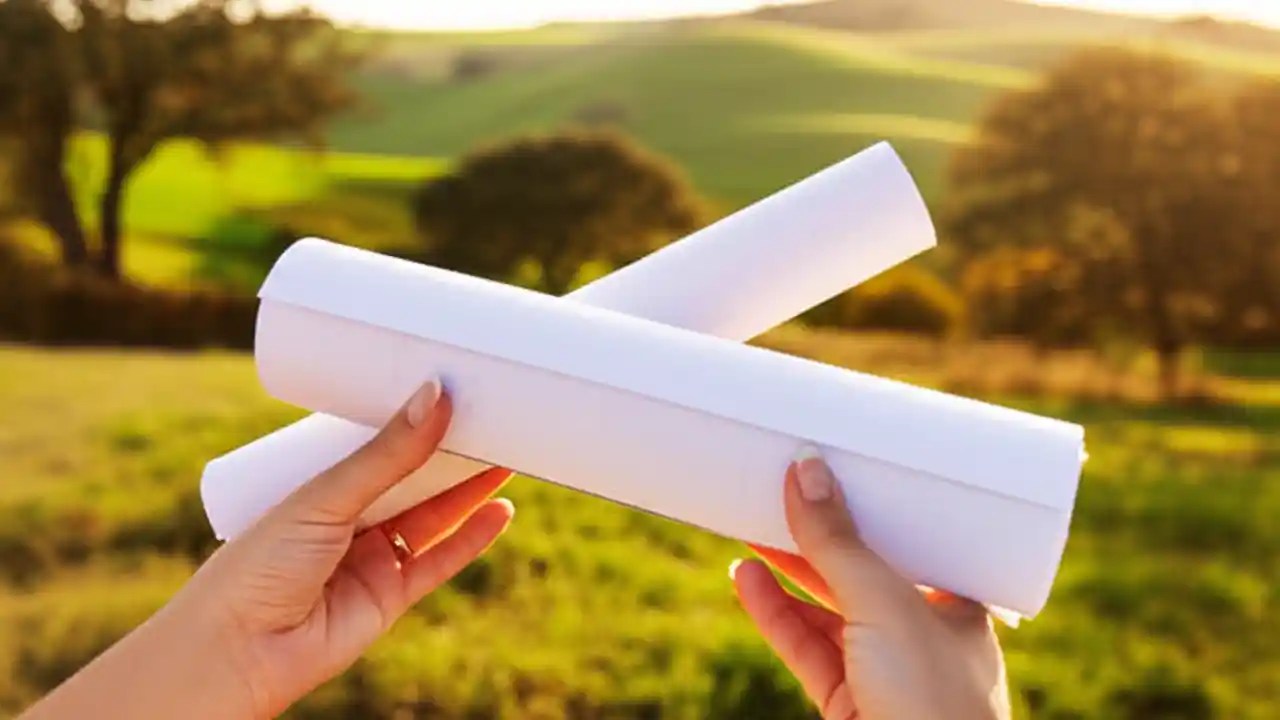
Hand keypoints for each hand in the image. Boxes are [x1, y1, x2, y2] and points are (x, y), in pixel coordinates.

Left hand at [184, 378, 514, 716]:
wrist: (239, 649)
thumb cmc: (260, 562)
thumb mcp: (326, 495)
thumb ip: (388, 453)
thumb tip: (438, 394)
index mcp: (323, 484)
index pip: (378, 443)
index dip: (414, 419)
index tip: (454, 387)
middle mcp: (350, 518)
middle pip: (413, 479)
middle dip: (452, 451)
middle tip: (495, 416)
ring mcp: (372, 557)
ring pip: (433, 516)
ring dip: (470, 490)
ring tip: (511, 455)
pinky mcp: (390, 595)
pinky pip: (441, 561)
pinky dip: (473, 537)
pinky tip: (501, 512)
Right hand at [731, 448, 1009, 719]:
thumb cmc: (934, 699)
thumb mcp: (886, 604)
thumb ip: (839, 542)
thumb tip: (805, 466)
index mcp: (957, 604)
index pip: (911, 538)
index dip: (871, 503)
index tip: (834, 466)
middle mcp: (923, 634)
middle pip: (861, 569)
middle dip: (817, 533)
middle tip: (773, 489)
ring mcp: (883, 670)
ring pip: (826, 609)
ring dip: (786, 570)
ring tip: (744, 529)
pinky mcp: (846, 701)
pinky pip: (804, 646)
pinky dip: (773, 612)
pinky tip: (745, 579)